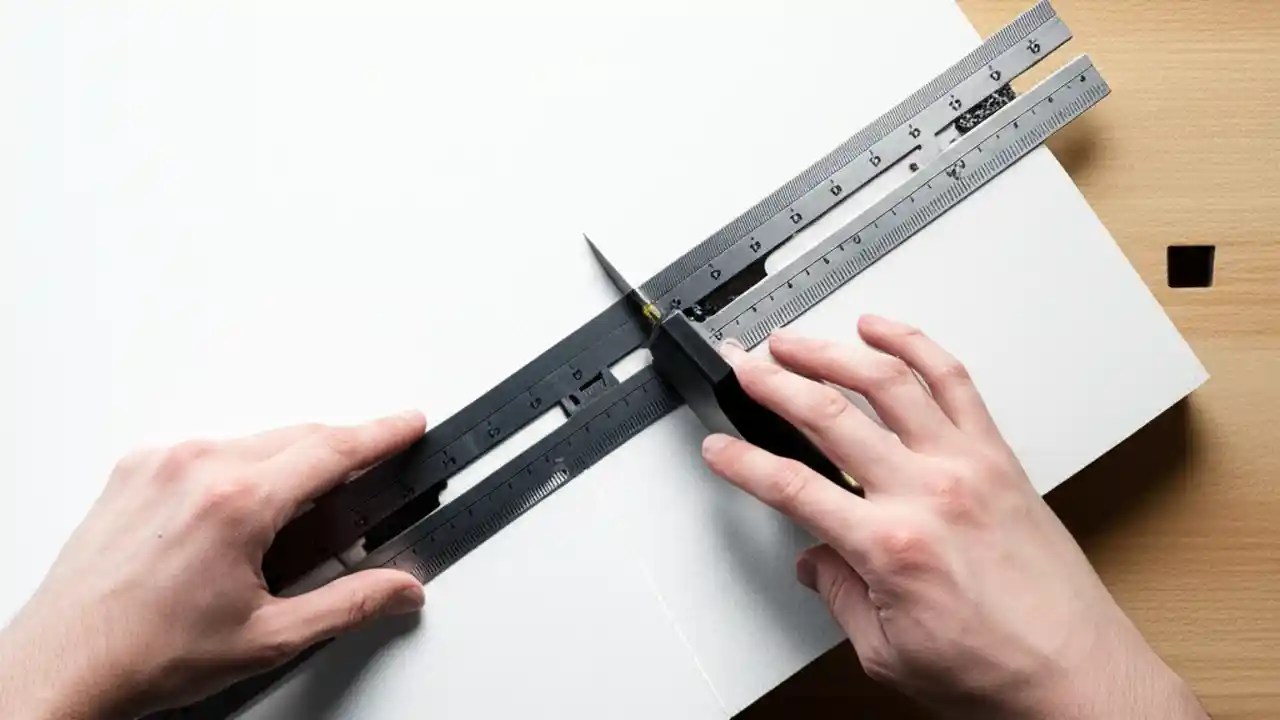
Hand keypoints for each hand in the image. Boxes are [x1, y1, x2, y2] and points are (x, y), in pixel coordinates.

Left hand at [0, 412, 427, 718]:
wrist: (63, 666)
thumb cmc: (146, 654)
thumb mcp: (268, 637)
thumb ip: (349, 604)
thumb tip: (399, 589)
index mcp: (236, 503)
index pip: (332, 449)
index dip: (381, 434)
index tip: (408, 425)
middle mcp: (195, 467)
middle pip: (297, 436)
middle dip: (341, 449)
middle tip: (368, 472)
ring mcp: (159, 462)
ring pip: (253, 440)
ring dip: (288, 461)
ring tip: (294, 514)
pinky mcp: (134, 468)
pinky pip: (209, 448)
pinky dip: (238, 467)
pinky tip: (240, 511)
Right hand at [703, 316, 1206, 719]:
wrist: (1075, 673)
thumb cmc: (997, 669)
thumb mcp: (886, 652)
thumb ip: (839, 595)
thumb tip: (816, 561)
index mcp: (889, 547)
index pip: (792, 487)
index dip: (743, 463)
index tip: (720, 449)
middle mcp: (928, 493)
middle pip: (828, 415)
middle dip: (772, 383)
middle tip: (743, 368)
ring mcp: (966, 465)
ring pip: (887, 382)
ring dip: (831, 352)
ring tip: (795, 341)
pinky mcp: (997, 456)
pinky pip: (953, 380)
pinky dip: (914, 345)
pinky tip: (883, 331)